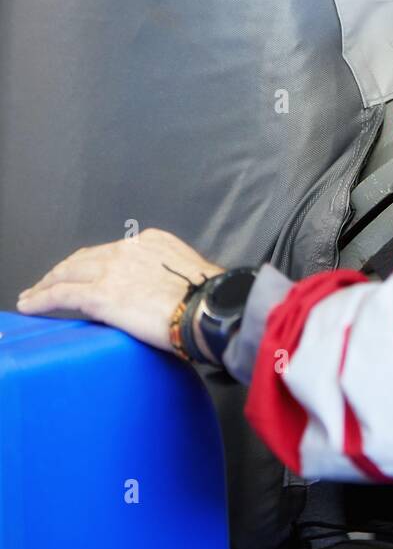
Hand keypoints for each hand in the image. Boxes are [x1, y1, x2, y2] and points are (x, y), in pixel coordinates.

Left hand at [16, 229, 222, 352]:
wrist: (207, 307)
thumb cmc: (207, 298)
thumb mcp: (187, 271)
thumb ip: (165, 273)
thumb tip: (158, 292)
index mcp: (149, 242)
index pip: (110, 251)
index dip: (91, 264)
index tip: (82, 274)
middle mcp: (127, 249)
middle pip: (84, 258)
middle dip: (62, 270)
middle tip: (46, 283)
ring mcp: (111, 270)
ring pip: (66, 272)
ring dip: (46, 283)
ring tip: (32, 295)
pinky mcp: (100, 294)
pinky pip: (60, 294)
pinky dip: (41, 298)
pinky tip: (29, 305)